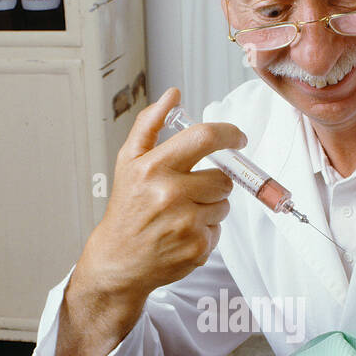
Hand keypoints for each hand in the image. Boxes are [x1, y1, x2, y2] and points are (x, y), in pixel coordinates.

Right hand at [78, 87, 244, 301]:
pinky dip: (206, 230)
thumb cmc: (126, 209)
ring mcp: (185, 223)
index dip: (229, 134)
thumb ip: (150, 124)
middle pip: (223, 178)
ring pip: (224, 204)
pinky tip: (182, 232)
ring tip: (182, 214)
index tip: (237, 137)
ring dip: (210, 206)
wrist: (118, 259)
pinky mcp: (197, 247)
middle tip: (191, 191)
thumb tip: (173, 95)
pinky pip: (219, 229)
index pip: (205, 138)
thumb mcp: (128, 161)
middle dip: (214, 182)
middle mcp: (170, 194)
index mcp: (154, 168)